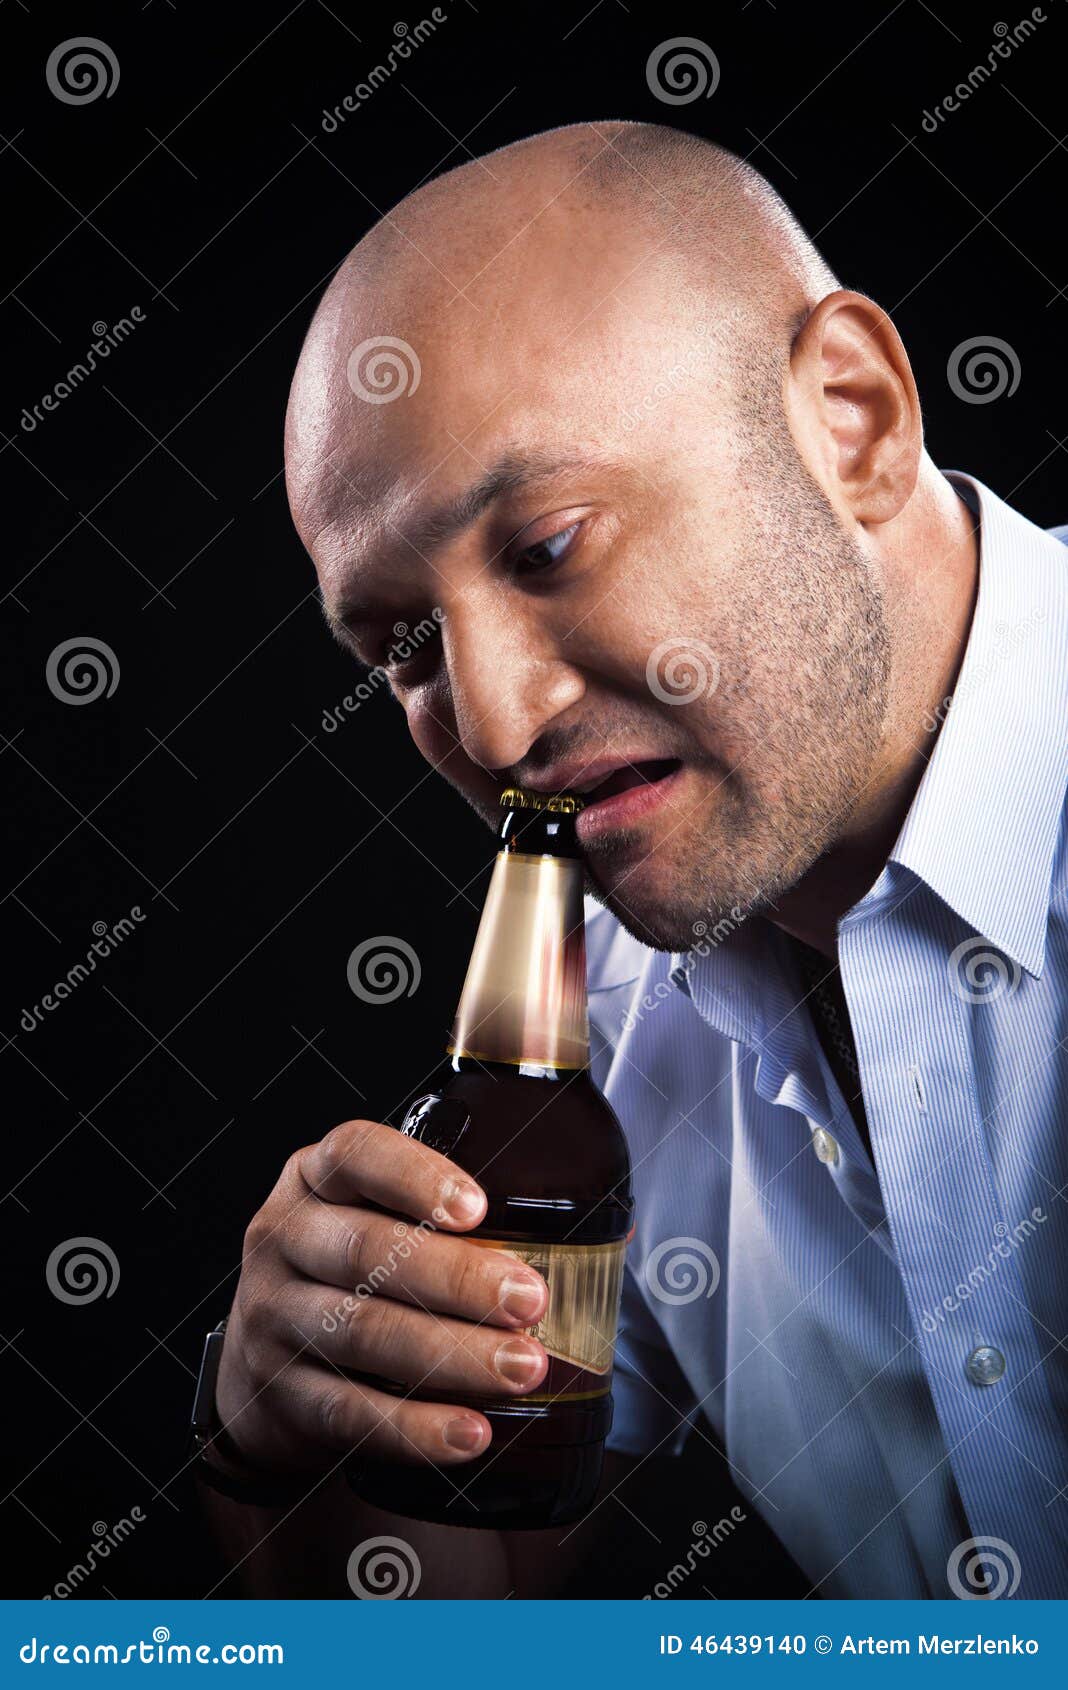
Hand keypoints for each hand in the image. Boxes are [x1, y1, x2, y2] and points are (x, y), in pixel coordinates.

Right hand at [215, 1118, 548, 1473]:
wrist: (261, 1363)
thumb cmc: (346, 1272)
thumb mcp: (368, 1216)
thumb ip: (440, 1217)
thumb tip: (579, 1240)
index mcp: (313, 1178)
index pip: (354, 1154)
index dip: (416, 1176)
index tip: (478, 1208)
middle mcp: (283, 1237)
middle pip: (367, 1249)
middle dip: (458, 1277)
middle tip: (531, 1300)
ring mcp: (272, 1316)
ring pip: (363, 1332)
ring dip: (451, 1353)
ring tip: (521, 1367)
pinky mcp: (279, 1392)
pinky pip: (350, 1412)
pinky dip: (415, 1427)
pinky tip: (470, 1433)